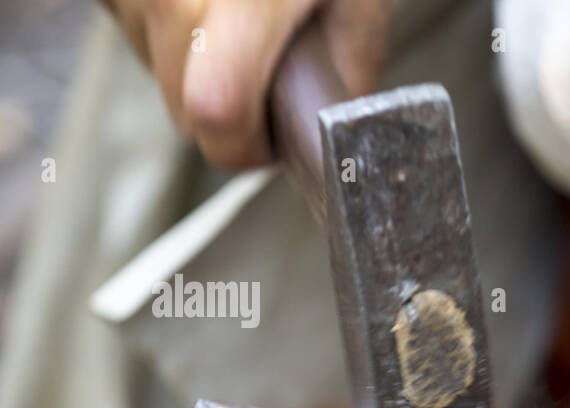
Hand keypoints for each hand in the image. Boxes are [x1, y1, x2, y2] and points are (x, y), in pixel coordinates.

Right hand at [105, 0, 388, 167]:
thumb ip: (350, 65)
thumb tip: (342, 122)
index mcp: (240, 9)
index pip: (216, 117)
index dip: (247, 148)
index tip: (271, 143)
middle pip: (184, 110)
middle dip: (230, 116)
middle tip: (266, 86)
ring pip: (156, 71)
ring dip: (196, 69)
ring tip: (239, 27)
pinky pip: (135, 28)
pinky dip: (169, 29)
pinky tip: (209, 4)